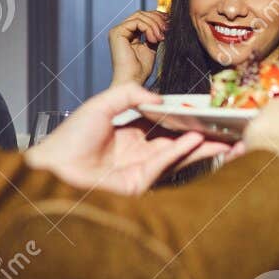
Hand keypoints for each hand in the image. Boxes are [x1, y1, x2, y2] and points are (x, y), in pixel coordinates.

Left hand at [24, 83, 226, 195]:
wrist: (53, 169)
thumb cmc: (68, 139)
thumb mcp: (101, 105)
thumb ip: (130, 95)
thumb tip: (159, 98)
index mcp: (128, 134)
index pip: (163, 124)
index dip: (183, 117)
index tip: (202, 109)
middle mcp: (137, 152)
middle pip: (176, 141)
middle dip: (202, 134)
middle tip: (225, 126)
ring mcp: (141, 169)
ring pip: (178, 155)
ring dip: (202, 146)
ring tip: (225, 136)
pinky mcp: (140, 183)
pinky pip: (167, 163)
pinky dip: (184, 151)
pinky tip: (198, 139)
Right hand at [108, 10, 166, 86]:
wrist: (133, 81)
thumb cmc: (141, 70)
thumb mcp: (152, 47)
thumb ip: (155, 34)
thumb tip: (165, 22)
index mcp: (128, 34)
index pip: (143, 17)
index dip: (157, 18)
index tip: (170, 23)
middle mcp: (121, 30)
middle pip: (141, 14)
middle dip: (157, 19)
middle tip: (167, 28)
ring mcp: (118, 31)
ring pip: (140, 16)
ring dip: (155, 25)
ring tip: (161, 37)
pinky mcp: (117, 33)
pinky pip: (137, 22)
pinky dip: (149, 28)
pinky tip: (154, 39)